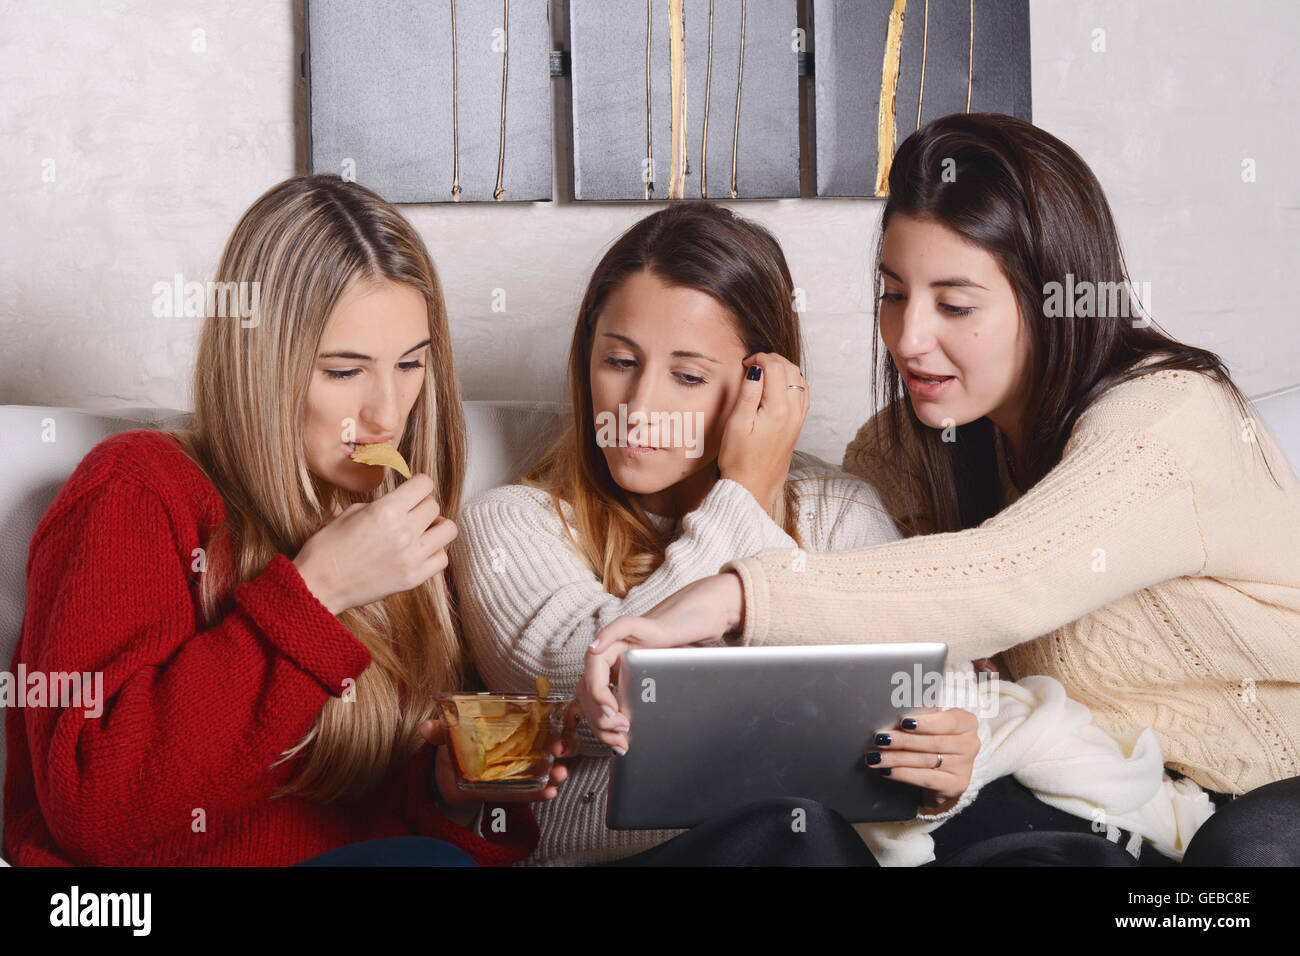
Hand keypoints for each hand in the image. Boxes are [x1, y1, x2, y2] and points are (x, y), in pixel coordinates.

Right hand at [292, 473, 456, 614]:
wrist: (318, 586)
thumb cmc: (327, 547)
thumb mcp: (350, 512)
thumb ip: (382, 505)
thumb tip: (401, 502)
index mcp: (386, 510)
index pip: (424, 484)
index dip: (419, 484)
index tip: (413, 489)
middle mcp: (404, 532)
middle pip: (434, 506)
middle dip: (423, 505)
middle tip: (410, 512)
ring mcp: (411, 557)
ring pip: (448, 530)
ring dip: (436, 527)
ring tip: (421, 531)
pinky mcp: (413, 578)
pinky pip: (442, 559)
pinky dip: (435, 552)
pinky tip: (419, 552)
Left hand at [420, 705, 581, 825]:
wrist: (451, 781)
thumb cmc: (459, 749)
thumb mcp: (452, 737)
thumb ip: (442, 731)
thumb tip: (427, 726)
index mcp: (520, 723)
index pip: (552, 713)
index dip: (567, 712)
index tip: (571, 714)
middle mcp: (532, 742)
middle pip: (562, 738)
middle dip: (567, 742)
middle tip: (558, 748)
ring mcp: (530, 766)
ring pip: (556, 764)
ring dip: (560, 769)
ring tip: (558, 774)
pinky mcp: (522, 789)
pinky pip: (539, 790)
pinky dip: (544, 792)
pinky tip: (549, 793)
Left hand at [580, 573, 743, 749]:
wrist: (693, 630)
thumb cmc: (674, 663)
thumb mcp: (652, 694)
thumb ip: (635, 712)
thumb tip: (622, 747)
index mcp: (609, 673)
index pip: (589, 701)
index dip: (598, 725)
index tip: (616, 744)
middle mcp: (609, 656)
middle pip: (586, 687)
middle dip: (599, 717)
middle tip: (620, 733)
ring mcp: (620, 640)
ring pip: (593, 664)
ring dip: (598, 692)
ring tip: (615, 715)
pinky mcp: (635, 624)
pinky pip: (616, 629)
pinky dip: (603, 638)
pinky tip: (596, 649)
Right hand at [718, 353, 809, 512]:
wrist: (752, 486)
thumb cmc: (739, 459)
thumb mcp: (737, 424)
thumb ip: (748, 393)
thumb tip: (755, 369)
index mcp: (778, 409)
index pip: (775, 368)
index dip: (759, 358)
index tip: (744, 363)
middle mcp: (793, 412)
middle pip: (790, 370)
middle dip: (772, 360)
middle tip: (753, 363)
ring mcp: (798, 419)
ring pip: (799, 380)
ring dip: (784, 369)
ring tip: (764, 371)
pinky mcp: (797, 426)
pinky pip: (803, 394)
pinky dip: (792, 382)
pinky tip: (779, 386)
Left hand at [865, 709, 979, 814]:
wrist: (942, 774)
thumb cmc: (932, 739)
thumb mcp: (931, 723)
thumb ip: (921, 712)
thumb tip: (894, 703)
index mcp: (967, 722)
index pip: (949, 721)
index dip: (926, 722)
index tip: (903, 721)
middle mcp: (970, 744)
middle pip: (933, 742)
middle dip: (903, 740)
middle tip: (880, 739)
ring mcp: (965, 767)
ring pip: (926, 760)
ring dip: (897, 758)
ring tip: (876, 756)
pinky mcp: (955, 785)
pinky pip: (925, 779)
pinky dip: (903, 774)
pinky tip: (887, 771)